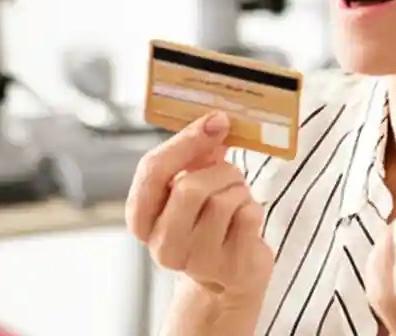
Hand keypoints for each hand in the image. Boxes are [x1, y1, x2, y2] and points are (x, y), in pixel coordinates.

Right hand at [125, 112, 273, 300]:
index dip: (185, 141)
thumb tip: (215, 122)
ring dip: (238, 190)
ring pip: (222, 201)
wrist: (229, 273)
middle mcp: (162, 245)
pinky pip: (247, 216)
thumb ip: (195, 154)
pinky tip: (246, 222)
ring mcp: (196, 261)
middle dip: (219, 172)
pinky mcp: (230, 269)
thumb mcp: (191, 183)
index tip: (216, 121)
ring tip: (236, 200)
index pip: (153, 171)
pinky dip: (253, 208)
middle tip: (229, 174)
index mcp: (142, 218)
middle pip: (189, 188)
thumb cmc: (207, 218)